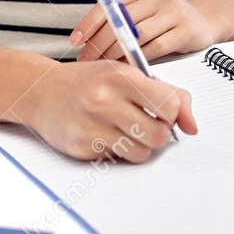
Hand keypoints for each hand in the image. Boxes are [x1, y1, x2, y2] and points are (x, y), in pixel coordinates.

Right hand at [21, 59, 197, 162]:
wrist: (41, 91)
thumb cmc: (89, 81)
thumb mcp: (127, 74)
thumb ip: (166, 93)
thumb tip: (192, 125)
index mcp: (121, 76)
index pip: (169, 104)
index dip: (172, 113)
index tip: (163, 112)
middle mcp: (105, 100)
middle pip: (158, 135)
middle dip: (158, 134)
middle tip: (147, 124)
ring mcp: (92, 125)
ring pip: (140, 153)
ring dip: (139, 145)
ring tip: (126, 129)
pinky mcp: (82, 147)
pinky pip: (117, 159)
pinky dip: (117, 151)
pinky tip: (105, 133)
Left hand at [69, 0, 223, 61]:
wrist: (204, 20)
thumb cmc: (166, 19)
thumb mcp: (144, 10)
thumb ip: (120, 18)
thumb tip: (87, 40)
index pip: (108, 5)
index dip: (89, 24)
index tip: (75, 41)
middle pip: (120, 22)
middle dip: (99, 44)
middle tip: (87, 60)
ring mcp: (173, 11)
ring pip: (137, 36)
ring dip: (117, 54)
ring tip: (105, 66)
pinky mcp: (185, 30)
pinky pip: (156, 48)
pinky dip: (140, 59)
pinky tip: (130, 68)